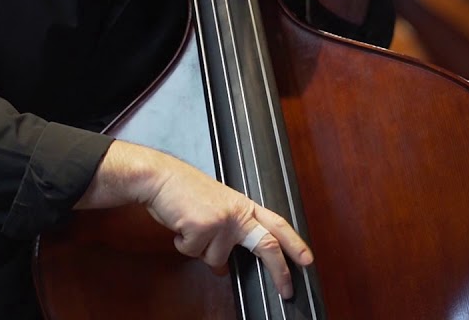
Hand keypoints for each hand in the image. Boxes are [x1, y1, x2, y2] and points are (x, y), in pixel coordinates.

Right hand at [78, 140, 312, 298]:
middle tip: (287, 290)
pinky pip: (194, 253)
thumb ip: (226, 235)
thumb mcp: (215, 209)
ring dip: (199, 250)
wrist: (161, 178)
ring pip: (216, 259)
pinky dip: (184, 245)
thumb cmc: (185, 191)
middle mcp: (237, 213)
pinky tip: (181, 226)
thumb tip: (223, 268)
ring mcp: (221, 220)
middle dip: (279, 271)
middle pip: (267, 245)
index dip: (294, 243)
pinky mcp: (203, 227)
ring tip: (190, 227)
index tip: (307, 260)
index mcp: (244, 206)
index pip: (277, 224)